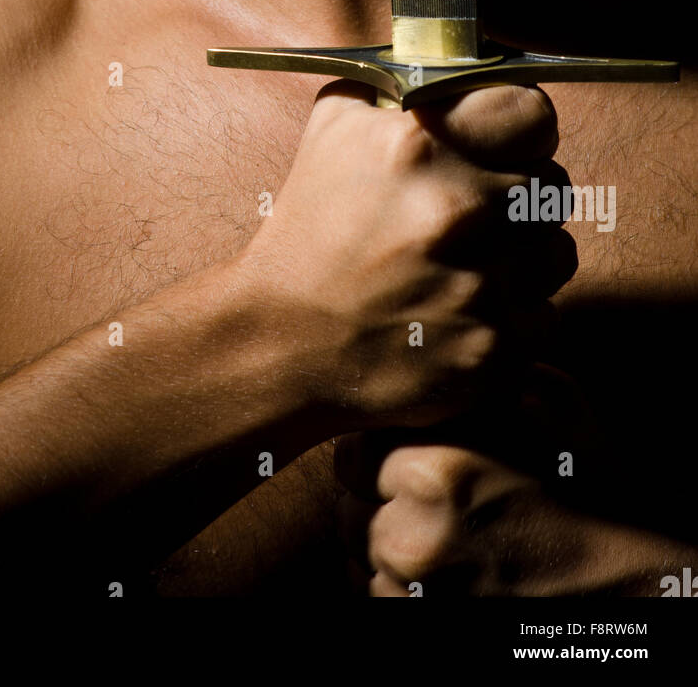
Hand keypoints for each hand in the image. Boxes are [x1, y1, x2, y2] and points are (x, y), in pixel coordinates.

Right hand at [241, 81, 576, 429]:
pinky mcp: (494, 348)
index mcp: (420, 146)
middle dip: (517, 192)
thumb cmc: (312, 230)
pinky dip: (513, 312)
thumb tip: (458, 65)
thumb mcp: (334, 129)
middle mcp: (458, 210)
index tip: (505, 140)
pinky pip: (546, 312)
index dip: (521, 125)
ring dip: (524, 253)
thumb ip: (400, 85)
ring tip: (468, 260)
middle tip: (475, 208)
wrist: (285, 340)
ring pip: (557, 247)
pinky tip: (462, 306)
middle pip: (551, 181)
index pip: (534, 112)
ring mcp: (480, 284)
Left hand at [335, 367, 689, 596]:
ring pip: (365, 559)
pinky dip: (401, 590)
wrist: (623, 578)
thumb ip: (480, 376)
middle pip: (350, 510)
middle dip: (382, 504)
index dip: (379, 457)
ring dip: (391, 549)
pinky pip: (379, 600)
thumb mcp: (546, 403)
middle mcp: (417, 531)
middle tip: (428, 502)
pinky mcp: (419, 625)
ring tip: (445, 538)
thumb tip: (432, 349)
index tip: (405, 458)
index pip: (351, 454)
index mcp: (437, 466)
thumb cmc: (585, 486)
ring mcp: (418, 588)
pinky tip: (447, 574)